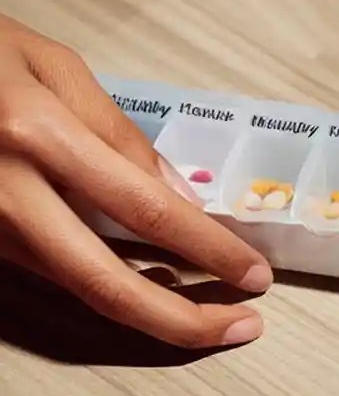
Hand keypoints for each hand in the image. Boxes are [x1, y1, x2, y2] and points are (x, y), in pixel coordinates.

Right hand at [0, 14, 272, 347]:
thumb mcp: (49, 66)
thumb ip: (117, 133)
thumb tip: (180, 196)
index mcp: (36, 136)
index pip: (146, 211)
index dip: (208, 250)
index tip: (255, 274)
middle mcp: (5, 195)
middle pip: (105, 284)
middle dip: (182, 320)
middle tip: (242, 329)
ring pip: (76, 287)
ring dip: (149, 309)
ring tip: (208, 312)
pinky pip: (48, 272)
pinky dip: (104, 287)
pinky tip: (148, 288)